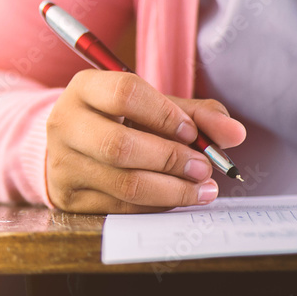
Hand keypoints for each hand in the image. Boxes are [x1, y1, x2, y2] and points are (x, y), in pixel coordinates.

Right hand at [45, 70, 246, 213]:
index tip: (191, 131)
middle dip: (172, 160)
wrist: (72, 145)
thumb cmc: (120, 120)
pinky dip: (157, 205)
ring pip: (124, 183)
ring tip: (201, 187)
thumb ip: (197, 114)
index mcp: (84, 88)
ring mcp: (62, 162)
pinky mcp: (68, 195)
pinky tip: (176, 197)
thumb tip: (234, 134)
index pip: (124, 94)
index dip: (165, 114)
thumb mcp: (154, 106)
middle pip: (119, 146)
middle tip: (204, 168)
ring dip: (173, 190)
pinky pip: (120, 207)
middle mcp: (64, 123)